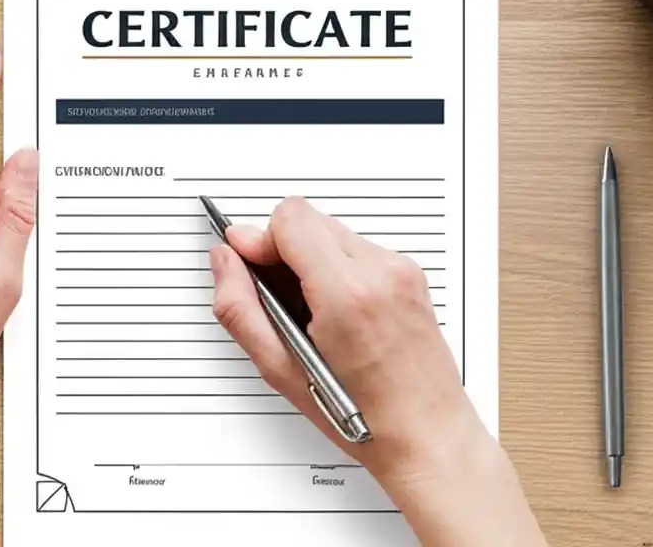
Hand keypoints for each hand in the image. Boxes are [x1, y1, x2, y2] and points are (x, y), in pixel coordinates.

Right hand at [209, 197, 546, 546]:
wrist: (427, 434)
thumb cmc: (366, 417)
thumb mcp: (282, 370)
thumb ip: (241, 308)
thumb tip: (225, 263)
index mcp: (348, 292)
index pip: (291, 218)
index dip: (260, 239)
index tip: (248, 261)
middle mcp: (381, 272)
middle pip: (310, 219)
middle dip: (284, 250)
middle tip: (278, 298)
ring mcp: (402, 271)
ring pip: (334, 232)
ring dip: (311, 261)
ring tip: (311, 314)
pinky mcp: (412, 276)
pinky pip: (359, 251)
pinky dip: (339, 271)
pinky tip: (337, 314)